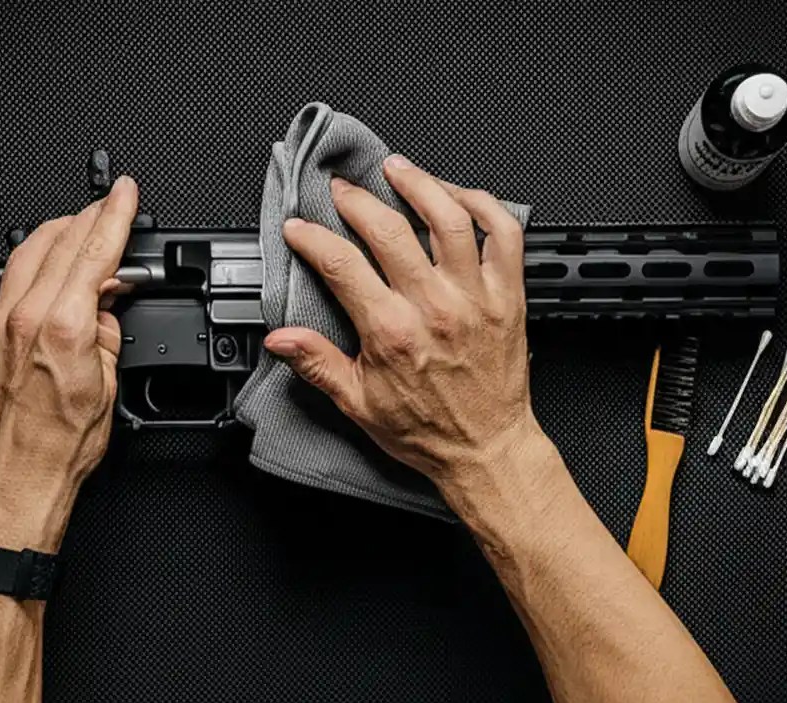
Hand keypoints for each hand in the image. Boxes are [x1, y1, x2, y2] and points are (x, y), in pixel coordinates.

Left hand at [0, 177, 139, 552]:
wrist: (17, 482)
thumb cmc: (61, 448)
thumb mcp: (108, 385)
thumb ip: (106, 332)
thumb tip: (105, 304)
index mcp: (61, 327)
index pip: (93, 252)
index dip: (114, 215)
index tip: (125, 193)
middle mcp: (21, 319)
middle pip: (56, 242)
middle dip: (88, 217)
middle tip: (110, 205)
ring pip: (25, 256)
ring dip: (57, 235)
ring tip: (81, 230)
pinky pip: (8, 286)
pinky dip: (34, 268)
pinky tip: (51, 274)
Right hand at [264, 155, 543, 490]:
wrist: (487, 450)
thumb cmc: (428, 431)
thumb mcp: (358, 404)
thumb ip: (317, 364)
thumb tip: (280, 339)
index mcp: (392, 332)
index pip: (342, 264)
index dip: (312, 237)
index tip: (299, 227)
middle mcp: (434, 307)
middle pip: (389, 229)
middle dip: (356, 199)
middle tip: (341, 189)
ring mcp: (474, 297)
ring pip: (449, 218)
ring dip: (420, 184)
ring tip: (397, 169)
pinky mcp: (507, 296)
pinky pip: (502, 235)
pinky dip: (483, 205)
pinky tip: (459, 196)